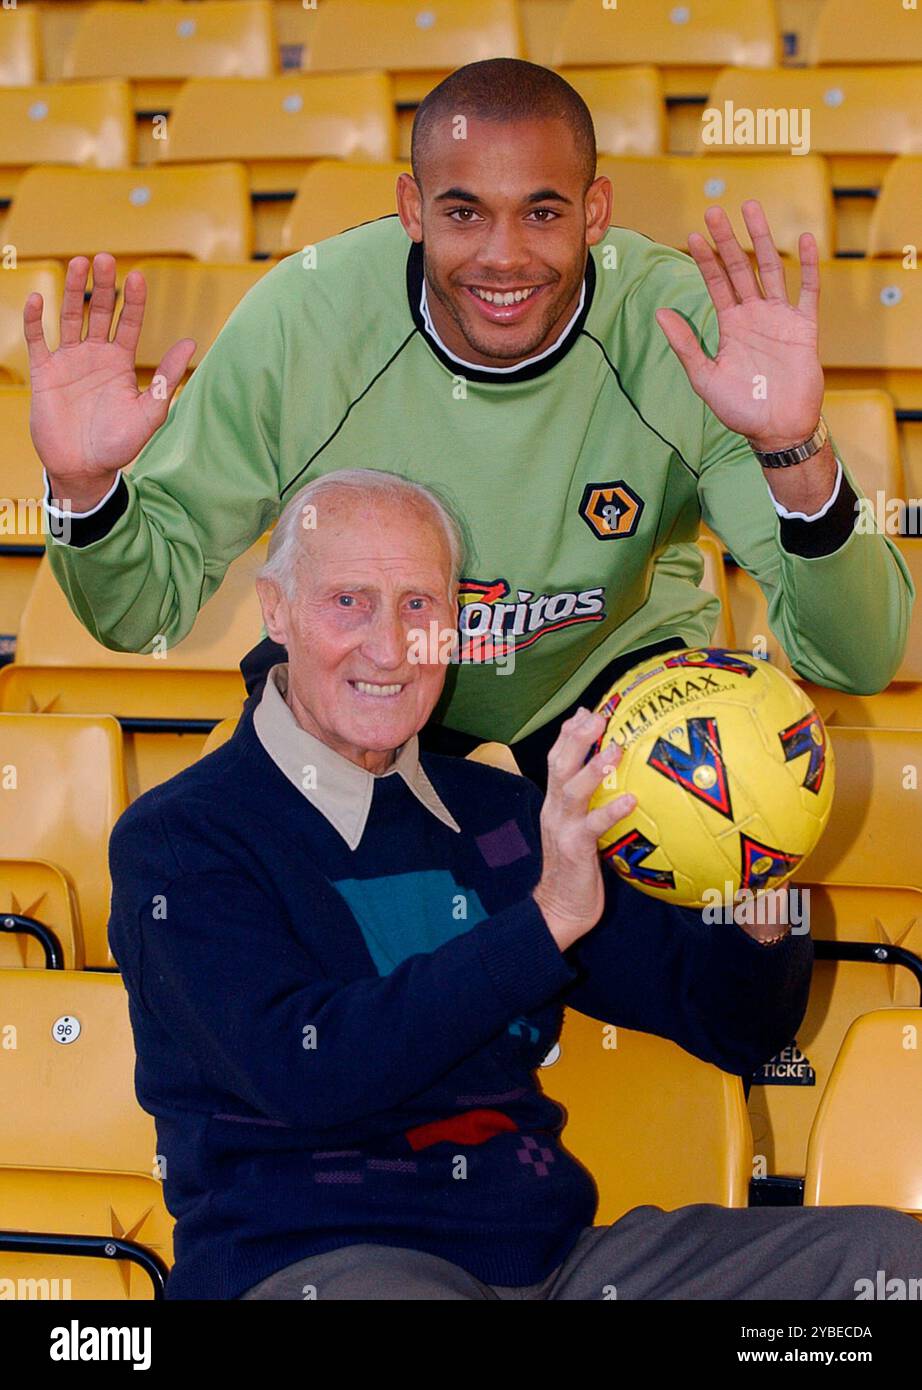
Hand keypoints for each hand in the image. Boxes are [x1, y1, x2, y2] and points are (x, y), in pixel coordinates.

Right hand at [24, 253, 194, 509]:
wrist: (83, 469)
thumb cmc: (119, 446)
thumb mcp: (150, 412)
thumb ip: (166, 378)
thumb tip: (191, 343)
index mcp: (121, 363)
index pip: (129, 322)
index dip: (133, 300)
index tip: (138, 276)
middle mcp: (95, 356)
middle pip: (99, 311)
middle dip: (103, 285)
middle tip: (106, 258)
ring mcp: (68, 361)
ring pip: (70, 316)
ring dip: (72, 290)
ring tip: (78, 263)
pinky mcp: (44, 372)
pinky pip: (38, 340)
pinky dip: (36, 320)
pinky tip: (38, 299)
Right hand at [532, 708, 636, 952]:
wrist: (558, 909)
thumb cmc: (577, 870)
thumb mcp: (581, 831)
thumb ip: (592, 806)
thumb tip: (619, 784)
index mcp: (555, 803)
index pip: (556, 759)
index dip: (569, 733)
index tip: (587, 710)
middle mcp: (554, 809)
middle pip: (558, 764)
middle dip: (576, 737)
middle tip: (598, 715)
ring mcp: (561, 828)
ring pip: (571, 789)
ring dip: (592, 767)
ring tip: (614, 748)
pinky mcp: (573, 849)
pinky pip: (592, 826)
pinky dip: (610, 811)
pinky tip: (630, 800)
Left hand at [655, 200, 823, 451]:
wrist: (777, 429)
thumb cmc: (740, 409)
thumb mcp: (704, 378)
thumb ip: (685, 344)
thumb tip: (660, 313)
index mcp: (730, 326)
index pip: (716, 284)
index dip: (706, 260)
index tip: (694, 234)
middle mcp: (754, 316)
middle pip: (741, 268)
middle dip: (728, 240)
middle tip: (715, 210)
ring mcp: (780, 318)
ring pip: (771, 269)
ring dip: (762, 240)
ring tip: (752, 210)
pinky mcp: (805, 327)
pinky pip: (809, 291)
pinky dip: (808, 266)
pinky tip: (804, 239)